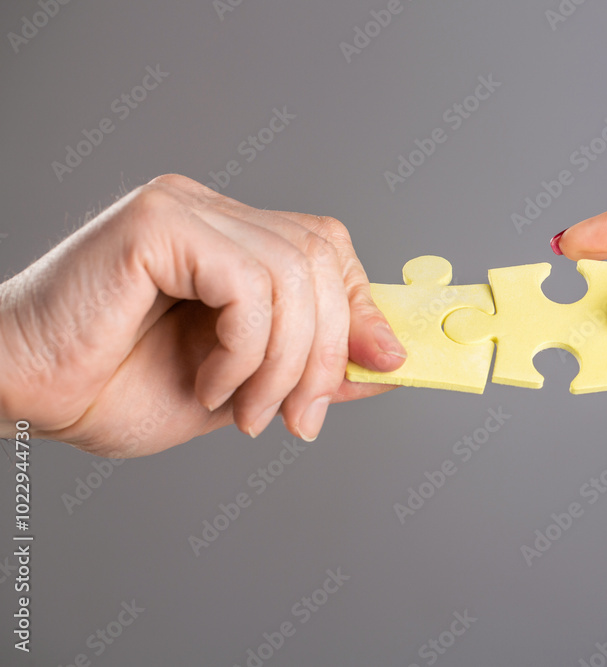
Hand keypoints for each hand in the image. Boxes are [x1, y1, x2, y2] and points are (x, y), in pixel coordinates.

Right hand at [0, 175, 406, 455]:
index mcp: (229, 239)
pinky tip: (212, 382)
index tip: (384, 366)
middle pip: (322, 258)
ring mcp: (184, 208)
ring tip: (250, 414)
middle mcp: (210, 212)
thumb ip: (314, 366)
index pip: (326, 249)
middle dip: (328, 352)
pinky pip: (249, 284)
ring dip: (286, 364)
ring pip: (294, 275)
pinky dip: (246, 350)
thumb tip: (391, 362)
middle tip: (301, 417)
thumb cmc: (112, 388)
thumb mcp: (245, 387)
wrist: (21, 395)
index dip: (361, 307)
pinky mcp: (159, 222)